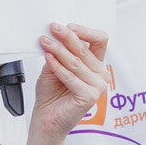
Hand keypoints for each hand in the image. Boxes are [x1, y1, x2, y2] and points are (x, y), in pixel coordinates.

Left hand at [30, 24, 108, 141]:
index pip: (99, 41)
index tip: (68, 26)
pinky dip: (58, 67)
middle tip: (53, 28)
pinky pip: (71, 77)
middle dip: (67, 37)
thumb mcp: (54, 66)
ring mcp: (98, 87)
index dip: (86, 31)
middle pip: (86, 49)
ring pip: (77, 62)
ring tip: (45, 42)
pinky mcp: (90, 97)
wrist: (46, 119)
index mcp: (95, 65)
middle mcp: (100, 75)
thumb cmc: (51, 94)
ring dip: (59, 50)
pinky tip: (48, 59)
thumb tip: (56, 33)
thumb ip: (59, 52)